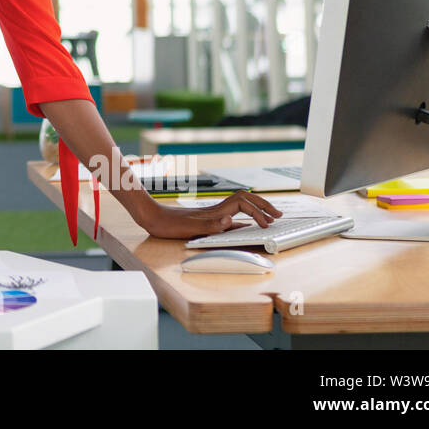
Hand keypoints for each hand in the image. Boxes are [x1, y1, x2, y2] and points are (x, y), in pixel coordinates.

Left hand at [138, 191, 282, 240]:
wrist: (149, 216)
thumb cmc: (166, 224)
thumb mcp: (188, 228)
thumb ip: (211, 225)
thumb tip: (232, 220)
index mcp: (215, 212)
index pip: (244, 205)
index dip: (258, 212)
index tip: (267, 223)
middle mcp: (215, 210)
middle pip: (245, 200)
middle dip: (263, 205)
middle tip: (278, 215)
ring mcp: (211, 212)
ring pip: (239, 204)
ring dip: (255, 208)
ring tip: (268, 216)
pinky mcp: (205, 217)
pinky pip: (231, 212)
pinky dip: (243, 215)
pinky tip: (245, 223)